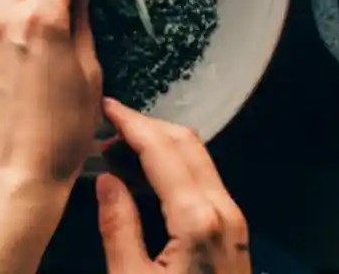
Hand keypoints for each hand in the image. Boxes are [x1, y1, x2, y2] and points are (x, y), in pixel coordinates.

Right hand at [96, 98, 249, 273]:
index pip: (161, 150)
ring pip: (198, 159)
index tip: (105, 106)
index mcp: (197, 219)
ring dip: (160, 145)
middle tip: (107, 128)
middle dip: (146, 127)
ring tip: (119, 152)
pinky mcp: (233, 232)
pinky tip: (146, 178)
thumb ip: (118, 228)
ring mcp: (233, 220)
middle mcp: (223, 209)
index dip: (131, 123)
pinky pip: (204, 182)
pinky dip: (174, 167)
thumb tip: (106, 179)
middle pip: (186, 143)